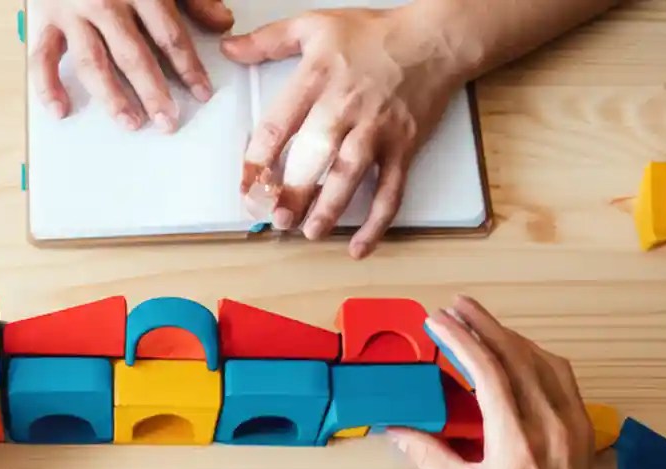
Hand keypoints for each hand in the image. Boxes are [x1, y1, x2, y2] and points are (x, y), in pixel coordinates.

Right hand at [31, 0, 234, 131]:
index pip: (169, 35)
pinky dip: (48, 86)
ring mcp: (72, 12)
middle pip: (133, 55)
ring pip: (93, 62)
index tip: (201, 92)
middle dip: (153, 92)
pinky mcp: (43, 17)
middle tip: (167, 121)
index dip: (189, 66)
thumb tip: (222, 22)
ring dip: (111, 97)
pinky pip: (42, 58)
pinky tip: (61, 110)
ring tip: (130, 122)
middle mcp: (104, 2)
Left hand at [223, 7, 461, 256]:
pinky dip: (378, 222)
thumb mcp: (314, 25)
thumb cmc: (375, 34)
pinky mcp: (403, 147)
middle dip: (292, 190)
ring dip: (329, 207)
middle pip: (313, 153)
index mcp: (316, 80)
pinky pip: (391, 190)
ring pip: (350, 174)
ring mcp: (376, 130)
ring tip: (309, 232)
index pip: (278, 125)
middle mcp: (345, 107)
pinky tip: (359, 246)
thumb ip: (268, 40)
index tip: (246, 186)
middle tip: (275, 217)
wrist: (434, 40)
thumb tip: (231, 50)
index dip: (257, 160)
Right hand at [389, 296, 608, 468]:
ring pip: (543, 361)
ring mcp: (571, 425)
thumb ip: (429, 454)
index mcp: (516, 441)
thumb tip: (397, 429)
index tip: (437, 320)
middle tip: (456, 305)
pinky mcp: (580, 429)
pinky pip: (560, 378)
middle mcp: (549, 425)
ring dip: (510, 336)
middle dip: (484, 325)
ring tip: (480, 322)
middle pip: (518, 355)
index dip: (461, 340)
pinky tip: (516, 353)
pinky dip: (534, 356)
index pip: (489, 372)